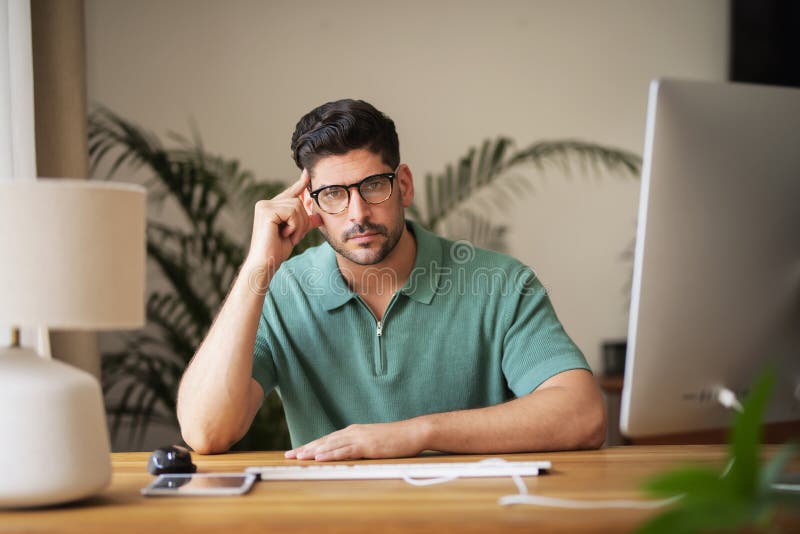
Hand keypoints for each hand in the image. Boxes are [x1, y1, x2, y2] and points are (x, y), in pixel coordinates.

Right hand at [246, 170, 322, 270]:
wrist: (265, 263)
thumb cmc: (276, 250)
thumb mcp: (295, 233)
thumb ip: (305, 222)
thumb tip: (319, 216)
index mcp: (271, 207)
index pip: (290, 192)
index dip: (301, 183)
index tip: (308, 173)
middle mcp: (266, 203)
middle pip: (298, 202)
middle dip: (302, 221)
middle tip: (292, 236)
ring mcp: (264, 205)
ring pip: (296, 207)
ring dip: (298, 226)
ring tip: (288, 236)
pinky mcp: (266, 211)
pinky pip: (292, 212)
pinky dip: (293, 226)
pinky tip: (284, 234)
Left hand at [284, 420, 429, 461]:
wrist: (413, 433)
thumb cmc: (396, 439)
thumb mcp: (374, 442)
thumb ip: (360, 446)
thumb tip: (348, 454)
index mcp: (354, 431)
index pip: (328, 440)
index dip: (311, 445)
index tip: (296, 451)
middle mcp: (353, 432)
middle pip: (324, 441)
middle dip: (305, 448)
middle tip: (288, 455)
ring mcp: (359, 438)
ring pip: (331, 445)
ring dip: (313, 451)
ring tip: (298, 456)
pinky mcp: (367, 445)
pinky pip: (345, 450)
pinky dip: (330, 454)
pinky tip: (319, 457)